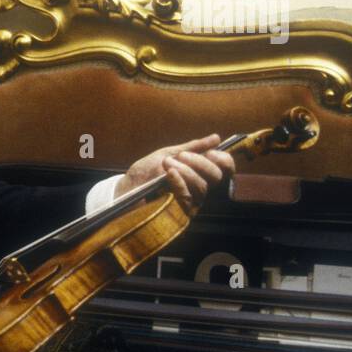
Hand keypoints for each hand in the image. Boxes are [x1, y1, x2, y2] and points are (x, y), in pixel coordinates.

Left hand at [116, 134, 235, 214]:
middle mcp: (199, 189)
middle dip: (200, 162)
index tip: (211, 150)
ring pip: (201, 187)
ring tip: (166, 163)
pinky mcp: (179, 213)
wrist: (126, 187)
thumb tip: (216, 138)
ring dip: (185, 170)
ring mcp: (191, 203)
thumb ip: (191, 148)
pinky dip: (179, 182)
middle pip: (216, 177)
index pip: (225, 169)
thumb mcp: (168, 154)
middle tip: (180, 156)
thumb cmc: (146, 172)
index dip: (224, 159)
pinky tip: (169, 174)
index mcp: (199, 173)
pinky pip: (187, 197)